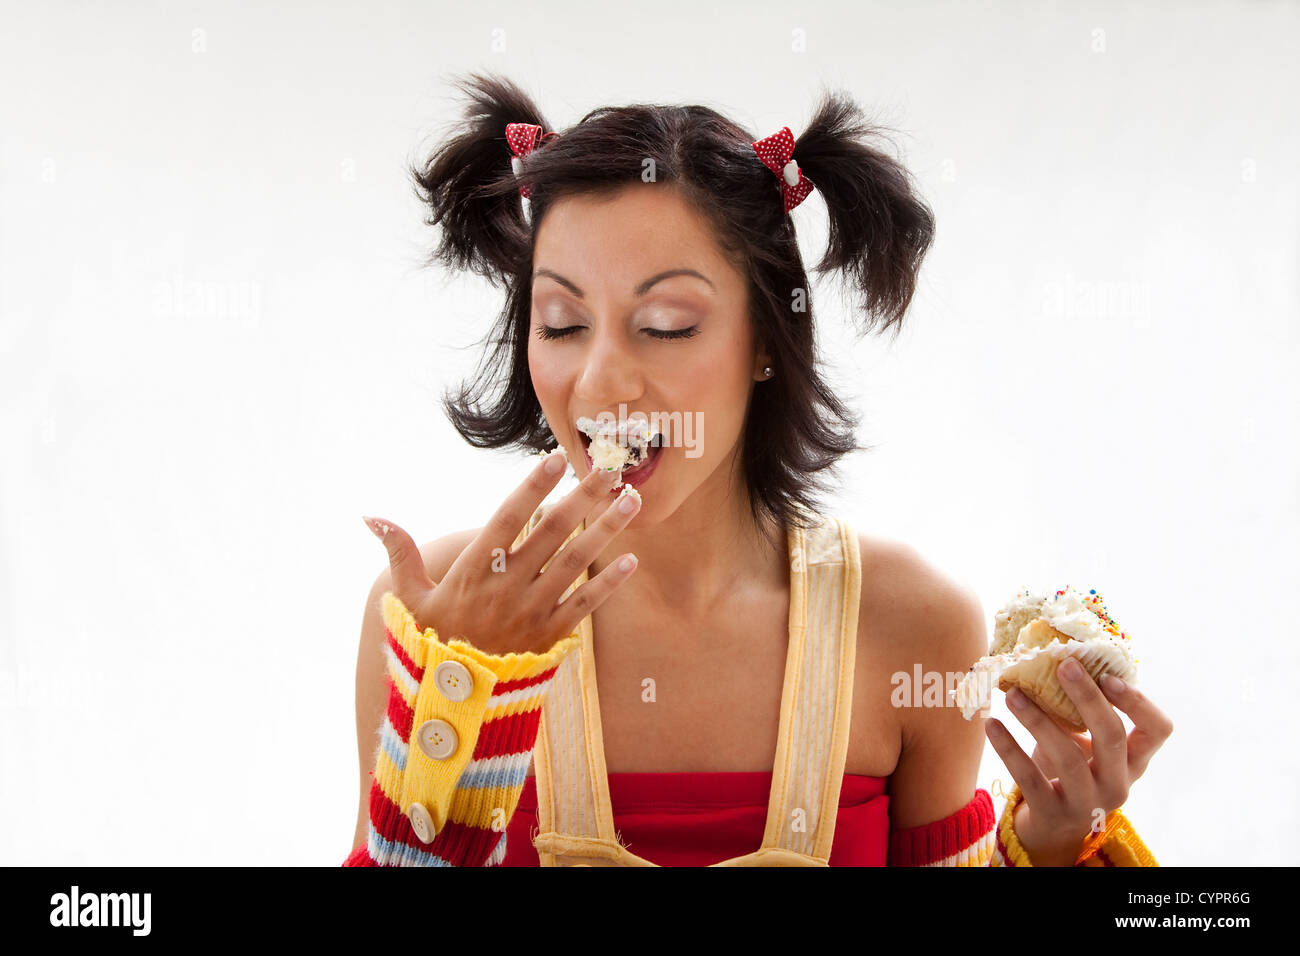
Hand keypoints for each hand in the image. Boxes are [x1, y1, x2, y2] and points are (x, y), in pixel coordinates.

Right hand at [363, 451, 638, 655]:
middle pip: (551, 533)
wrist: (450, 704)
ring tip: (631, 502)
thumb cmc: (429, 643)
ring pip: (574, 562)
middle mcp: (506, 586)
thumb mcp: (408, 598)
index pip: (507, 519)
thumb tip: (371, 516)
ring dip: (605, 530)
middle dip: (583, 498)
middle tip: (611, 469)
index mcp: (473, 571)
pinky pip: (583, 605)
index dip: (532, 488)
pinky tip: (631, 560)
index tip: (555, 459)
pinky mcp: (549, 636)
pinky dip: (607, 583)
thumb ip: (398, 553)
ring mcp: (531, 611)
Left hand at [984, 656, 1173, 865]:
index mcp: (1133, 761)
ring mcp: (1087, 803)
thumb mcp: (1084, 743)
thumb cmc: (1071, 770)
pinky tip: (991, 724)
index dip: (1138, 702)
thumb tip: (1052, 656)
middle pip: (1112, 737)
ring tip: (1012, 694)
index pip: (1158, 730)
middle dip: (1088, 697)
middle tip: (1063, 666)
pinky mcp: (1053, 815)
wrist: (1051, 825)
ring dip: (1038, 720)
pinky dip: (1008, 748)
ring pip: (1067, 757)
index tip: (1108, 675)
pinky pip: (1029, 778)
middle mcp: (1118, 784)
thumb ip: (1079, 711)